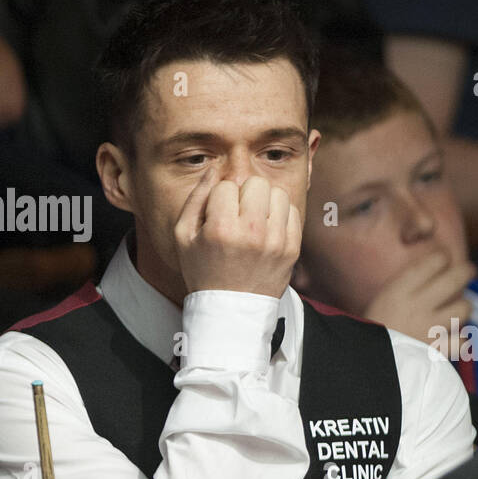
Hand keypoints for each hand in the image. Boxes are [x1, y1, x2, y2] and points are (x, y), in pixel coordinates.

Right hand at [175, 172, 302, 296]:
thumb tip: (214, 169)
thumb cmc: (203, 270)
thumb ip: (197, 197)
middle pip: (256, 183)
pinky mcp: (292, 250)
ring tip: (254, 220)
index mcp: (221, 229)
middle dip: (245, 194)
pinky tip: (267, 230)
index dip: (220, 197)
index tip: (218, 215)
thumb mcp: (184, 236)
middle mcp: (252, 233)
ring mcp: (276, 242)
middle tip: (238, 214)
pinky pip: (293, 212)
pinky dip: (280, 216)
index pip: (227, 185)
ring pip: (278, 194)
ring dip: (265, 202)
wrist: (231, 310)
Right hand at [365, 249, 475, 350]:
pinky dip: (461, 340)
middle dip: (466, 271)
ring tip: (459, 308)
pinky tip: (456, 338)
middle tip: (470, 270)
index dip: (443, 257)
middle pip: (454, 280)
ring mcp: (429, 329)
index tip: (444, 258)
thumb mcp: (383, 298)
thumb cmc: (373, 328)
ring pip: (462, 308)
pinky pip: (461, 342)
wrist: (367, 362)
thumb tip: (432, 271)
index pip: (432, 262)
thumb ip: (406, 285)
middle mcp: (417, 306)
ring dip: (463, 307)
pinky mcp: (436, 351)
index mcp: (400, 290)